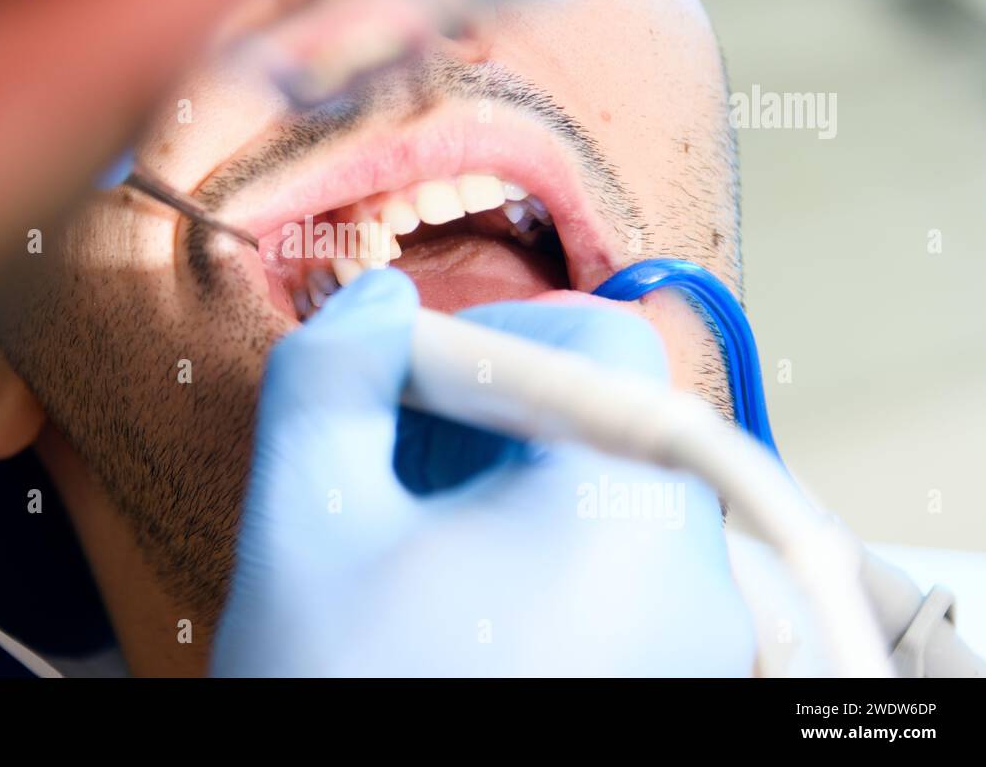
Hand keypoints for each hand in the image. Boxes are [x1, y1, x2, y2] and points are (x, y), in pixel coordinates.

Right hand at [212, 268, 755, 675]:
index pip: (599, 350)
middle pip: (606, 426)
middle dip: (489, 419)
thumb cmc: (338, 697)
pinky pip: (622, 573)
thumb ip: (330, 375)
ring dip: (509, 485)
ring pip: (609, 500)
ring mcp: (693, 651)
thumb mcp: (305, 520)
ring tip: (413, 533)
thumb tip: (375, 301)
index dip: (493, 335)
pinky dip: (543, 551)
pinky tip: (455, 589)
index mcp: (620, 523)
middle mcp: (693, 586)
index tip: (406, 378)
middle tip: (393, 456)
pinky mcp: (672, 689)